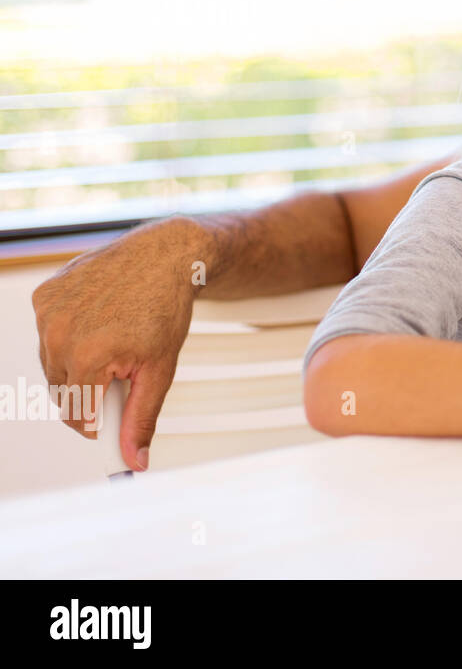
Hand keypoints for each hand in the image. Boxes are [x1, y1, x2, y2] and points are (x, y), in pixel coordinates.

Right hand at [31, 217, 203, 469]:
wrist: (164, 256)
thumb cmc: (165, 307)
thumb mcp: (160, 369)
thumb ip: (142, 418)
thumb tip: (135, 459)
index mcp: (87, 356)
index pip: (77, 414)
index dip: (96, 423)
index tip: (110, 423)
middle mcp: (59, 333)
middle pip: (63, 391)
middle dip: (90, 391)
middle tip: (121, 371)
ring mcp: (48, 312)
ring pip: (52, 364)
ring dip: (77, 364)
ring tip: (111, 342)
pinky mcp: (43, 295)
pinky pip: (47, 333)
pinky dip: (67, 335)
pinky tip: (97, 320)